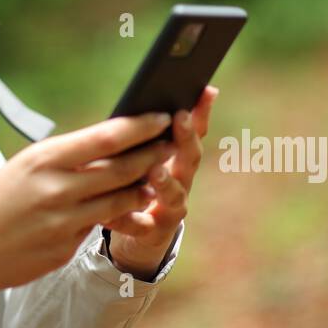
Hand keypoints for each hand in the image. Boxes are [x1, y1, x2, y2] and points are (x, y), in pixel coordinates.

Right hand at [0, 111, 178, 292]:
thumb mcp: (26, 166)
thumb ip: (66, 158)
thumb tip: (108, 145)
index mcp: (45, 158)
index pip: (106, 137)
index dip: (140, 126)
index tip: (160, 116)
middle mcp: (57, 188)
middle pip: (122, 168)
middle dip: (153, 156)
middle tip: (171, 145)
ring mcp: (63, 221)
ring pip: (120, 201)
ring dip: (143, 189)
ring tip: (156, 179)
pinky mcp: (65, 248)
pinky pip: (100, 229)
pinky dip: (117, 217)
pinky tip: (130, 211)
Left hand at [104, 85, 217, 280]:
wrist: (139, 237)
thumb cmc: (138, 185)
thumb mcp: (141, 156)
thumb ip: (144, 134)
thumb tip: (140, 96)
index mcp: (178, 158)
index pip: (195, 131)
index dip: (202, 111)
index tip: (206, 90)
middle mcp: (181, 181)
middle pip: (190, 158)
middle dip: (187, 137)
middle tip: (180, 117)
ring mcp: (171, 208)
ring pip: (175, 195)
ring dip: (167, 182)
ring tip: (156, 171)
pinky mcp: (152, 231)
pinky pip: (143, 226)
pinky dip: (131, 219)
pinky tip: (120, 215)